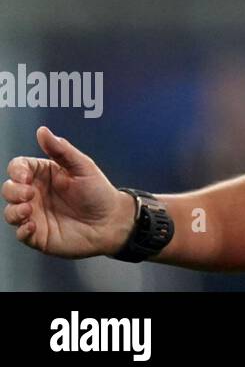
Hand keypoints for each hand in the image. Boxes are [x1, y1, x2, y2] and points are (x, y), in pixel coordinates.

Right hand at [3, 126, 135, 257]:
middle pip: (9, 188)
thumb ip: (61, 150)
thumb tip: (42, 131)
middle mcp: (37, 194)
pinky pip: (20, 234)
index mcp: (45, 175)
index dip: (17, 170)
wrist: (111, 221)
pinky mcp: (38, 235)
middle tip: (29, 194)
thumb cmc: (99, 192)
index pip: (19, 167)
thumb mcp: (83, 166)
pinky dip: (21, 230)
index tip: (26, 176)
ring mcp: (36, 215)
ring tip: (28, 210)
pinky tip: (32, 226)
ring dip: (14, 211)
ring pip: (10, 211)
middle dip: (13, 190)